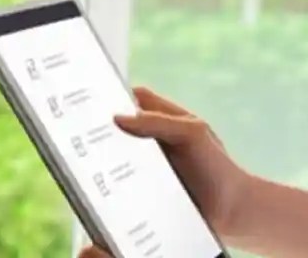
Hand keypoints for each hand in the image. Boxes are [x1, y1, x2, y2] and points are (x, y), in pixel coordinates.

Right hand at [79, 87, 252, 256]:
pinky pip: (121, 184)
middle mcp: (153, 139)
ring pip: (116, 157)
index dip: (111, 95)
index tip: (87, 99)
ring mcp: (147, 165)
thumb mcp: (191, 134)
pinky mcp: (144, 190)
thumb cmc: (217, 166)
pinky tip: (99, 189)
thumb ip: (159, 122)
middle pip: (118, 128)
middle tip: (76, 133)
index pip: (132, 98)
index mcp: (164, 118)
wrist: (232, 212)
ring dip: (102, 159)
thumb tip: (119, 118)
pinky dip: (110, 184)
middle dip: (99, 129)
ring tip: (81, 162)